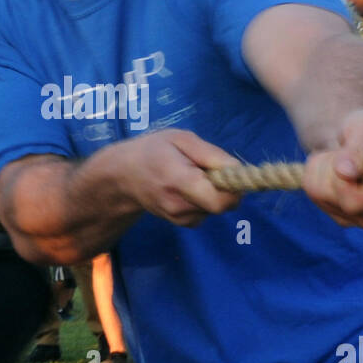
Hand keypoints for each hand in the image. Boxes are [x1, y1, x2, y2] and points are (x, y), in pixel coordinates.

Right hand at [120, 129, 243, 226]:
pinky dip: (204, 200)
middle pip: (221, 205)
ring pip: (215, 209)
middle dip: (224, 188)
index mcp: (179, 180)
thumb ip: (211, 154)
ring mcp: (179, 218)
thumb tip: (238, 169)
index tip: (228, 170)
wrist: (124, 176)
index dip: (234, 187)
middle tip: (208, 169)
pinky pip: (206, 212)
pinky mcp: (181, 223)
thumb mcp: (181, 139)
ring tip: (192, 176)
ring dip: (213, 193)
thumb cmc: (154, 150)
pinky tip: (187, 188)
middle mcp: (179, 206)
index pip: (221, 201)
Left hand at [302, 109, 362, 228]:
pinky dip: (316, 174)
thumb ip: (359, 149)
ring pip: (321, 196)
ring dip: (322, 168)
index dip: (342, 177)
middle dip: (332, 170)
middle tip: (343, 151)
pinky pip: (313, 195)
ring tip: (341, 156)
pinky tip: (334, 168)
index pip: (358, 201)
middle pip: (341, 203)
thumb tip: (344, 173)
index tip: (347, 151)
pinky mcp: (343, 218)